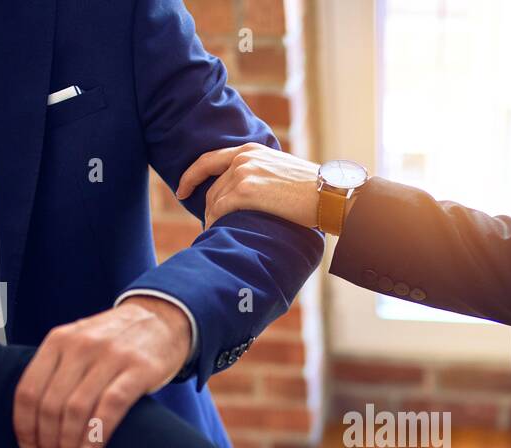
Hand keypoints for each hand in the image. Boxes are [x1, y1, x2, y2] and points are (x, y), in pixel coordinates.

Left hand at [13, 297, 190, 447]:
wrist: (163, 318)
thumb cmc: (116, 339)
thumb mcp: (79, 340)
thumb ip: (57, 367)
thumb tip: (34, 417)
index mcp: (59, 340)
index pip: (29, 390)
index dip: (25, 425)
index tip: (29, 447)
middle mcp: (81, 346)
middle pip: (51, 404)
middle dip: (48, 440)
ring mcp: (111, 356)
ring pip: (77, 408)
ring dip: (70, 443)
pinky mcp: (139, 368)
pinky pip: (110, 406)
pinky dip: (97, 434)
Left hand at [177, 143, 319, 230]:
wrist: (329, 194)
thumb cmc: (313, 189)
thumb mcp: (282, 171)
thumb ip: (262, 173)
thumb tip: (253, 193)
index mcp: (251, 150)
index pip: (209, 160)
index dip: (192, 176)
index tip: (181, 190)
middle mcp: (243, 158)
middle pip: (211, 188)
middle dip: (206, 209)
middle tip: (207, 226)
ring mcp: (243, 173)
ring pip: (214, 201)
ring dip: (212, 220)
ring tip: (216, 235)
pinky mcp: (246, 191)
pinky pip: (220, 210)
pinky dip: (216, 223)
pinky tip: (218, 234)